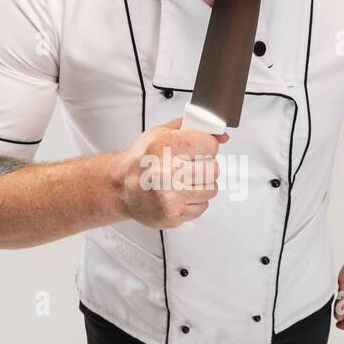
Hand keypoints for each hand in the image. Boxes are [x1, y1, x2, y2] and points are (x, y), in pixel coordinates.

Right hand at [113, 116, 229, 229]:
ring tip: (186, 181)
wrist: (120, 187)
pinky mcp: (173, 215)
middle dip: (206, 167)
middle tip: (193, 166)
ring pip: (211, 189)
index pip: (209, 145)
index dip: (208, 146)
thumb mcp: (161, 133)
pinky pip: (201, 207)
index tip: (201, 149)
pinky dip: (195, 201)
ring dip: (202, 185)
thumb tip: (222, 136)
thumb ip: (192, 128)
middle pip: (213, 169)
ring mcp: (170, 197)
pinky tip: (181, 195)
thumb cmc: (141, 160)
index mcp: (164, 147)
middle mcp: (167, 173)